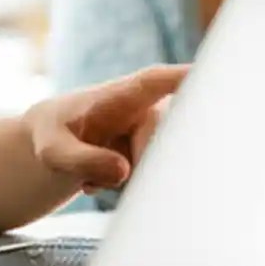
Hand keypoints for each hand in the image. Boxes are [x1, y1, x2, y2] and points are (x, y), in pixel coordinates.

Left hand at [23, 65, 187, 194]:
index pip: (158, 81)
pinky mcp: (157, 156)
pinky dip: (129, 190)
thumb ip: (82, 159)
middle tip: (104, 176)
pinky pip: (155, 182)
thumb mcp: (52, 151)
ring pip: (161, 168)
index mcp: (122, 95)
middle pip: (167, 141)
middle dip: (143, 166)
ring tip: (93, 174)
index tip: (212, 75)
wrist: (54, 146)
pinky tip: (103, 180)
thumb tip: (123, 171)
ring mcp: (156, 135)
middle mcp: (148, 111)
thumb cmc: (52, 136)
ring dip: (128, 182)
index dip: (187, 78)